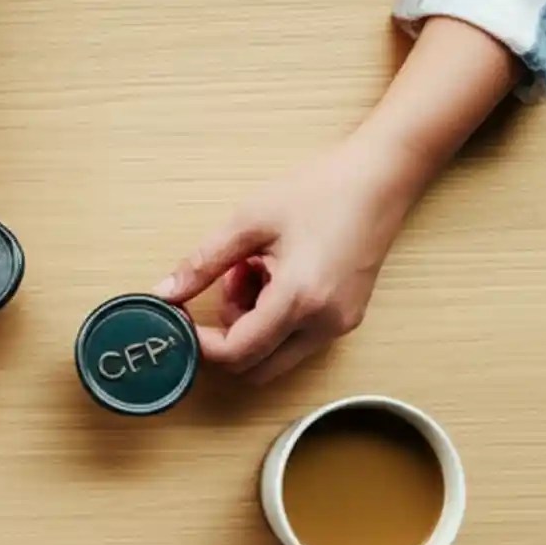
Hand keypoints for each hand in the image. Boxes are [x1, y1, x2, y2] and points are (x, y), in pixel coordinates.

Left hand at [152, 133, 425, 383]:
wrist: (381, 177)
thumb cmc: (321, 190)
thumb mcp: (249, 222)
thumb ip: (202, 264)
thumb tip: (165, 295)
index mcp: (299, 299)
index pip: (236, 353)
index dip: (200, 344)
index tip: (181, 319)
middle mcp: (324, 323)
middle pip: (254, 368)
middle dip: (226, 337)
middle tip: (223, 286)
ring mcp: (339, 326)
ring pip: (273, 356)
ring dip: (249, 326)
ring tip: (251, 270)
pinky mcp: (345, 319)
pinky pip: (296, 339)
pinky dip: (273, 319)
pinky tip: (273, 274)